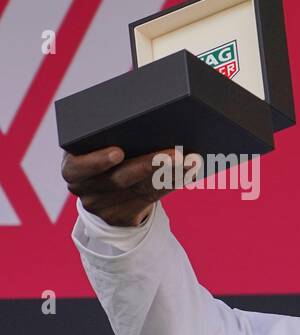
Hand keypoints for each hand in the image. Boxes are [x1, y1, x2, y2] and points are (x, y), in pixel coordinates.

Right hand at [62, 146, 180, 226]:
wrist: (105, 191)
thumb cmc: (105, 158)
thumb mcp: (97, 146)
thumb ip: (109, 135)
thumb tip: (149, 116)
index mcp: (72, 168)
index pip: (78, 167)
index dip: (96, 161)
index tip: (118, 152)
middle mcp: (84, 190)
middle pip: (119, 179)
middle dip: (149, 165)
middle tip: (174, 154)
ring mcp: (102, 208)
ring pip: (141, 190)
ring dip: (170, 175)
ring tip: (191, 161)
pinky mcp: (122, 217)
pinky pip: (152, 200)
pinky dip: (172, 184)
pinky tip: (188, 173)